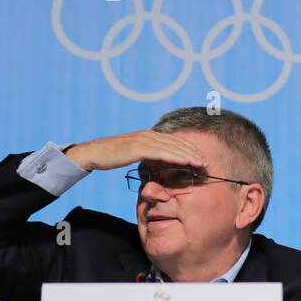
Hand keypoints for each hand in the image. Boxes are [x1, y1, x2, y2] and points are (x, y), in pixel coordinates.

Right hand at [64, 130, 206, 172]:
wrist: (92, 154)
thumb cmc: (112, 156)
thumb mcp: (135, 156)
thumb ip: (148, 157)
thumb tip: (160, 164)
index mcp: (150, 136)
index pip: (176, 142)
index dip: (191, 149)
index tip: (202, 159)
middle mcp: (149, 135)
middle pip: (178, 143)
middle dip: (194, 152)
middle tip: (208, 163)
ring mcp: (144, 140)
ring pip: (172, 147)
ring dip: (189, 155)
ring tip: (202, 163)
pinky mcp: (137, 147)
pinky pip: (161, 152)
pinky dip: (175, 156)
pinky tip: (185, 161)